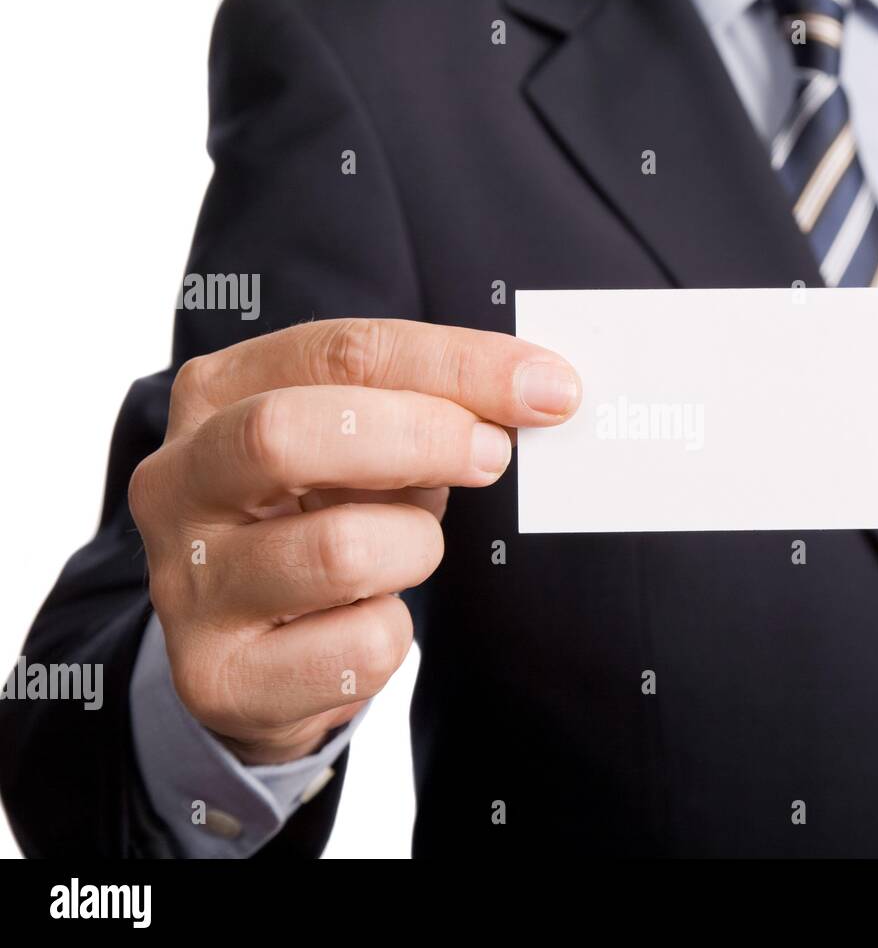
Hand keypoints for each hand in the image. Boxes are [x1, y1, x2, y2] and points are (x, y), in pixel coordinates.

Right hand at [128, 319, 579, 763]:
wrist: (248, 654)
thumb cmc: (322, 519)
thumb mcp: (360, 446)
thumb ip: (426, 408)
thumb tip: (539, 392)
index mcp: (214, 396)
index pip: (337, 352)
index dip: (456, 364)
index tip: (549, 386)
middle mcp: (177, 483)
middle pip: (290, 433)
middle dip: (421, 438)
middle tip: (496, 455)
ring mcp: (187, 585)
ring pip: (339, 550)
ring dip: (414, 548)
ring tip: (407, 552)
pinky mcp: (218, 677)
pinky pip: (359, 648)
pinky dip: (395, 632)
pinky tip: (369, 621)